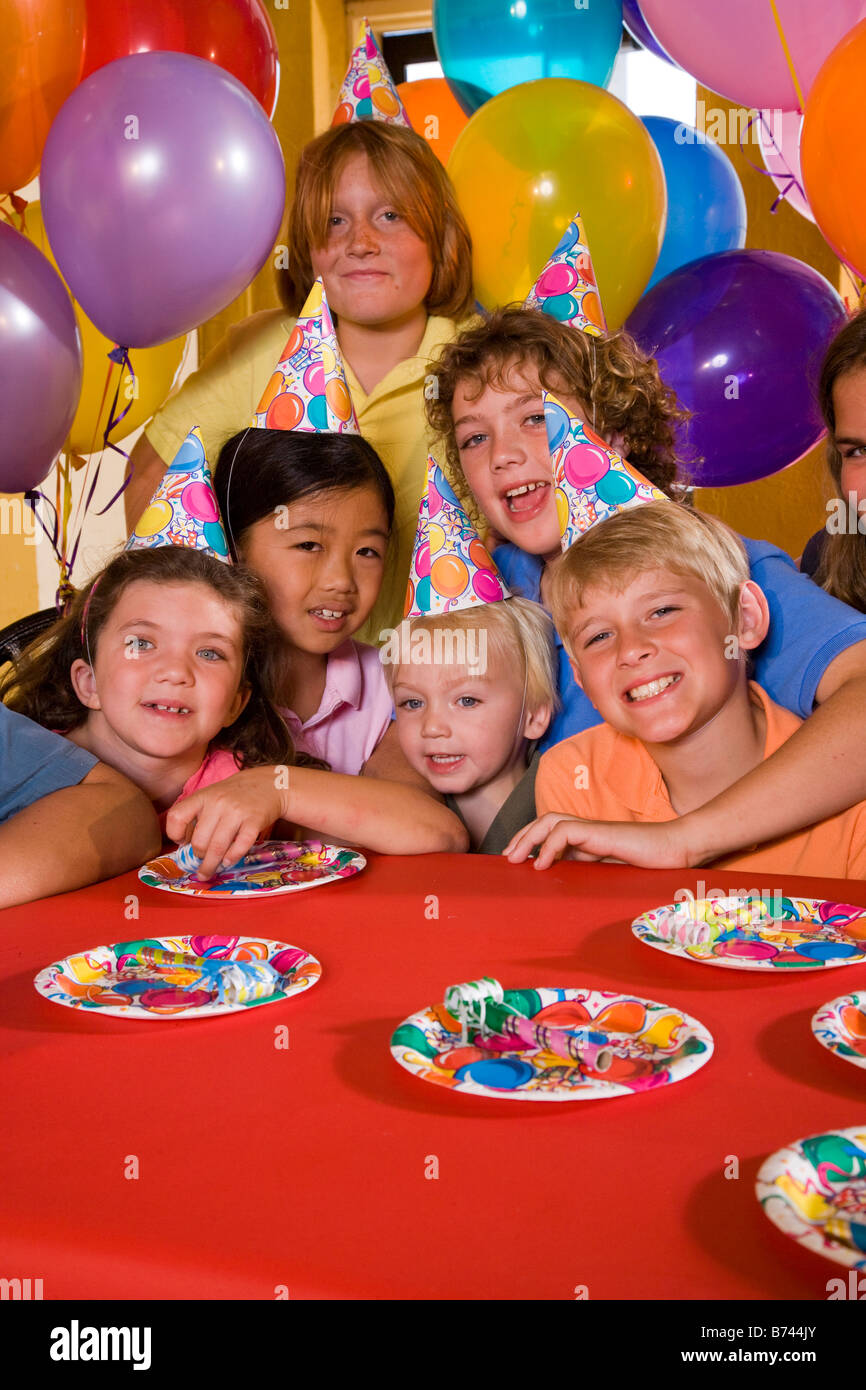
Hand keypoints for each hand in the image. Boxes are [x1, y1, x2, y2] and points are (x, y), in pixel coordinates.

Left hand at [164, 767, 283, 878]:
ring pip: (217, 848)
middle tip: (201, 860)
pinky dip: (231, 858)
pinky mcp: (254, 821)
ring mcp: (236, 812)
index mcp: (202, 796)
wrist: (269, 784)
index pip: (177, 817)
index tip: (182, 842)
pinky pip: (239, 846)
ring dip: (211, 865)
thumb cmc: (235, 794)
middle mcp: (217, 803)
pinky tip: (227, 862)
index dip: (175, 834)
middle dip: (198, 856)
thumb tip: (184, 845)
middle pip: (199, 841)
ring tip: (209, 871)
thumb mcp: (212, 795)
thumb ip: (198, 814)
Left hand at [503, 813, 693, 869]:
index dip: (531, 840)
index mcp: (591, 840)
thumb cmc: (653, 865)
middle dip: (523, 836)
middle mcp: (590, 830)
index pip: (552, 830)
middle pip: (546, 821)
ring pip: (551, 820)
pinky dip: (550, 845)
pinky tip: (542, 864)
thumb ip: (593, 875)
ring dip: (529, 837)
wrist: (680, 848)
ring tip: (517, 858)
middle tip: (508, 858)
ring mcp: (596, 829)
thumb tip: (568, 890)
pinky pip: (567, 830)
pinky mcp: (602, 832)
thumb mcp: (614, 874)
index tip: (517, 860)